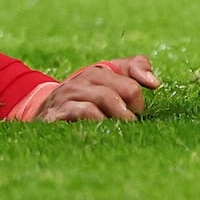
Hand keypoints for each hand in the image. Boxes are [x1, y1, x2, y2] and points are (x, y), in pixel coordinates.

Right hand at [11, 56, 161, 121]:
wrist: (43, 111)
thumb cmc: (87, 98)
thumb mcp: (110, 81)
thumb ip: (135, 71)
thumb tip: (155, 82)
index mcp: (98, 71)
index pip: (127, 68)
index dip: (136, 91)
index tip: (139, 109)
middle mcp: (82, 80)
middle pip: (113, 88)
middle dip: (126, 107)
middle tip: (133, 123)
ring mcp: (67, 96)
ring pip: (99, 99)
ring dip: (114, 116)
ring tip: (122, 130)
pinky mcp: (55, 114)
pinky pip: (79, 113)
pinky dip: (94, 121)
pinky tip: (101, 131)